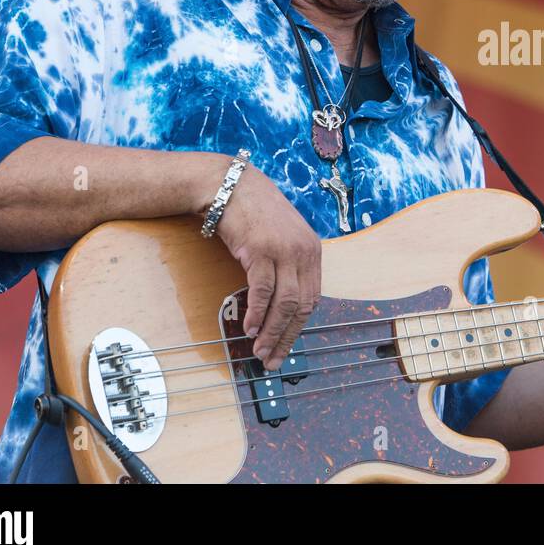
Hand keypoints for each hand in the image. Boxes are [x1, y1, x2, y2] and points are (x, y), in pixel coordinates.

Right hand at [208, 158, 321, 370]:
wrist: (231, 186)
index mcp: (313, 251)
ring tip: (259, 349)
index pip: (312, 299)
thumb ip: (287, 266)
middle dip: (287, 337)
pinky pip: (263, 291)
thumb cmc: (253, 214)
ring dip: (272, 331)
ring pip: (285, 302)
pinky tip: (250, 327)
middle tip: (273, 359)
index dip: (298, 327)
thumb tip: (283, 306)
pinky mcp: (261, 249)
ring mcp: (284, 250)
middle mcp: (304, 251)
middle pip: (302, 305)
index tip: (286, 347)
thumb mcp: (281, 238)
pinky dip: (258, 313)